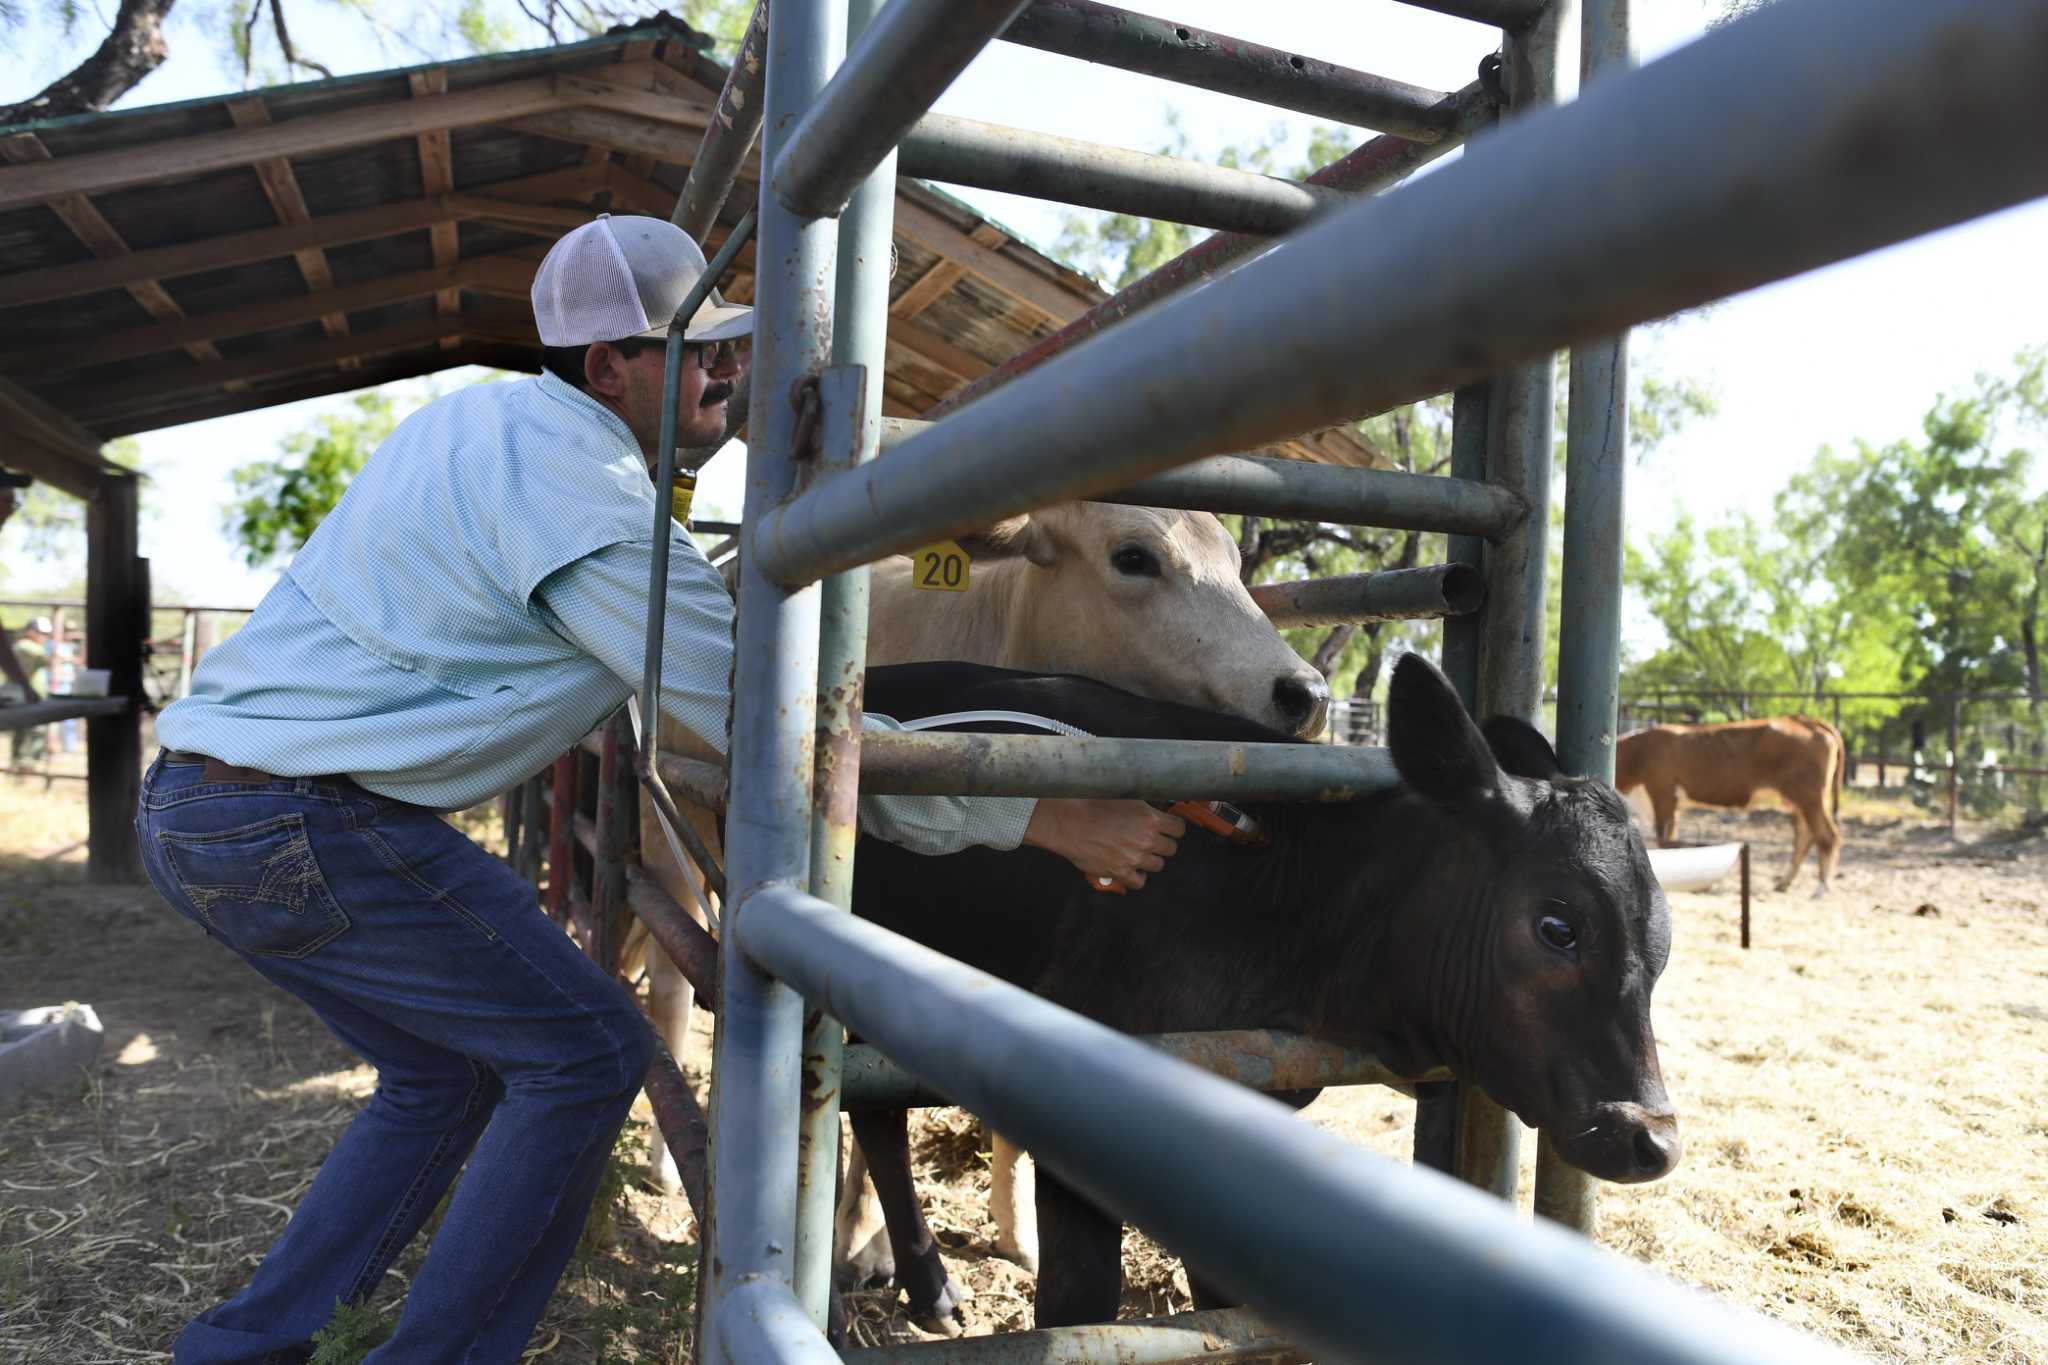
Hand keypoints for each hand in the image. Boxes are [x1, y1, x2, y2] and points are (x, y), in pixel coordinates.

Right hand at [1021, 799, 1185, 891]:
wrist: (1069, 823)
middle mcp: (1147, 840)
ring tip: (1139, 853)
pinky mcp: (1121, 872)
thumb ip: (1144, 808)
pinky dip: (1138, 877)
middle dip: (1162, 844)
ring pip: (1158, 865)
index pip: (1179, 829)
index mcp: (1150, 819)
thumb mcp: (1125, 798)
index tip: (1169, 829)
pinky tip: (1132, 869)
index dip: (1173, 829)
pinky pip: (1139, 882)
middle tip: (1151, 840)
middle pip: (1171, 848)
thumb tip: (1156, 810)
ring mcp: (1135, 858)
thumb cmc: (1092, 806)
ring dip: (1150, 859)